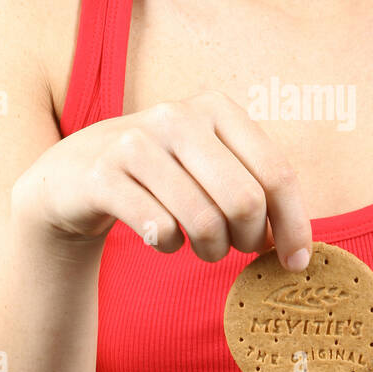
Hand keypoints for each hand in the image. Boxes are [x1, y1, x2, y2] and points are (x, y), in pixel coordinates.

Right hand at [11, 90, 311, 270]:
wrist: (73, 174)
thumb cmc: (161, 176)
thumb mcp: (210, 165)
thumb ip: (256, 190)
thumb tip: (299, 248)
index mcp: (217, 108)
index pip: (277, 172)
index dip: (294, 225)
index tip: (297, 263)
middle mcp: (178, 116)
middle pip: (245, 201)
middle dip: (247, 241)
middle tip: (234, 250)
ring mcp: (136, 142)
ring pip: (204, 221)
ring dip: (210, 250)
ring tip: (201, 248)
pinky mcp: (102, 176)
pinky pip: (159, 230)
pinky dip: (169, 247)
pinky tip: (163, 239)